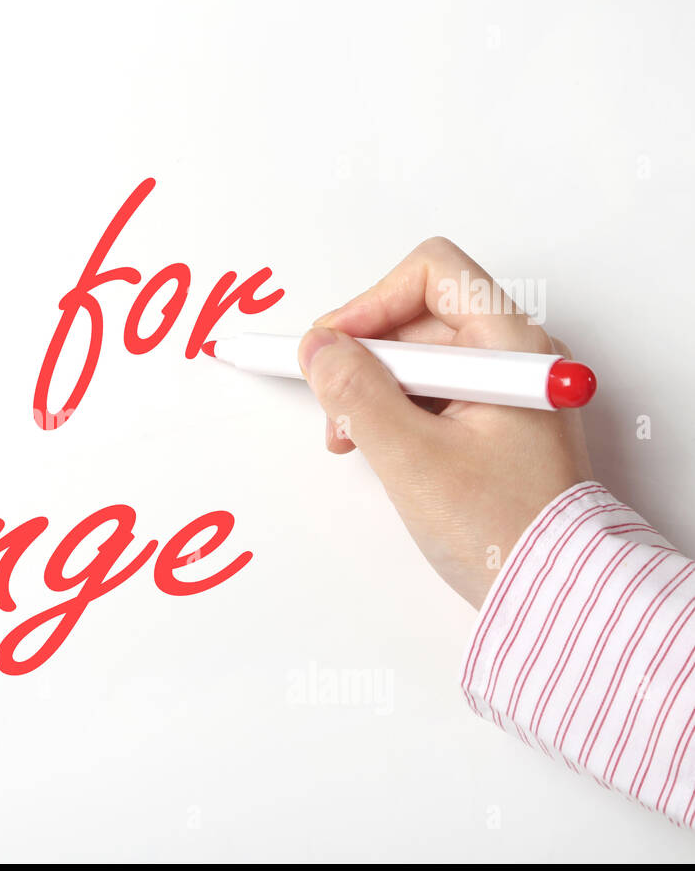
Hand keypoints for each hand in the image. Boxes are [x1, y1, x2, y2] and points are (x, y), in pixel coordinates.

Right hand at [299, 237, 592, 608]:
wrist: (551, 595)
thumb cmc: (506, 531)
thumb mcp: (411, 458)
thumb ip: (355, 394)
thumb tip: (319, 349)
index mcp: (512, 348)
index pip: (433, 274)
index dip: (371, 303)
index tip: (332, 348)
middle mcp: (515, 358)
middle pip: (418, 316)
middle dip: (362, 356)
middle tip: (331, 403)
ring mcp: (506, 390)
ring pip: (418, 358)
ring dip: (370, 389)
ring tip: (349, 438)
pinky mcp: (493, 422)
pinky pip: (431, 393)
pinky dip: (392, 412)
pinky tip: (375, 449)